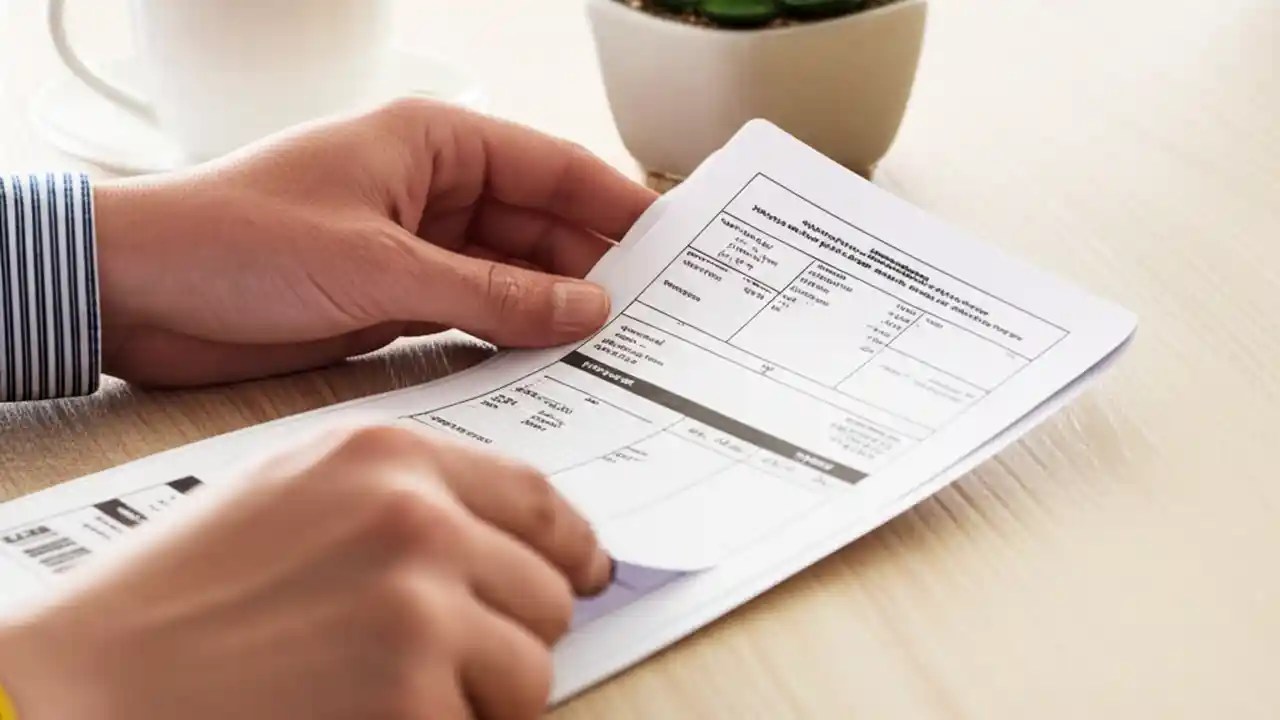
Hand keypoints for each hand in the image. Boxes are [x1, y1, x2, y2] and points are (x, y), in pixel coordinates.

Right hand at [0, 424, 611, 719]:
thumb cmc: (183, 593)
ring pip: (533, 668)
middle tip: (459, 655)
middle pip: (547, 590)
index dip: (573, 544)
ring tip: (403, 691)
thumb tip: (499, 531)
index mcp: (387, 457)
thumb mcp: (295, 489)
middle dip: (518, 632)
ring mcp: (418, 609)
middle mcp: (414, 520)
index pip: (537, 498)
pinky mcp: (411, 699)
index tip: (587, 571)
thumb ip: (403, 492)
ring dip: (488, 694)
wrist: (91, 681)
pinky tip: (372, 715)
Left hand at [95, 99, 655, 385]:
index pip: (550, 167)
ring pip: (513, 272)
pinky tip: (550, 358)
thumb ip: (494, 292)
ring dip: (555, 305)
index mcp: (432, 142)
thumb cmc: (237, 240)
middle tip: (656, 312)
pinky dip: (511, 332)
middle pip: (540, 223)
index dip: (615, 203)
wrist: (140, 293)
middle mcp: (431, 189)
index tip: (673, 244)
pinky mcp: (395, 299)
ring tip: (616, 343)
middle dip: (593, 263)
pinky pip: (476, 311)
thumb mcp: (381, 267)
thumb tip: (588, 306)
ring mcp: (416, 246)